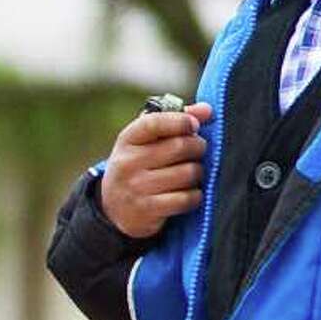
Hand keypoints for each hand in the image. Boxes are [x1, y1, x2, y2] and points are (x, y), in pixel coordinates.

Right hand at [99, 102, 213, 239]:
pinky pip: (186, 199)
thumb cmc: (140, 165)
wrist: (114, 207)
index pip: (154, 123)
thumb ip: (175, 121)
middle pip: (179, 147)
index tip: (194, 125)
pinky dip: (195, 195)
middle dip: (198, 147)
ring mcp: (137, 187)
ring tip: (193, 172)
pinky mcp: (147, 210)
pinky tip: (191, 193)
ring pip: (187, 173)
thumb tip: (207, 109)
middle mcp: (129, 162)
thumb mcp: (147, 141)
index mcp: (128, 140)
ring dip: (198, 172)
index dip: (180, 121)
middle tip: (199, 150)